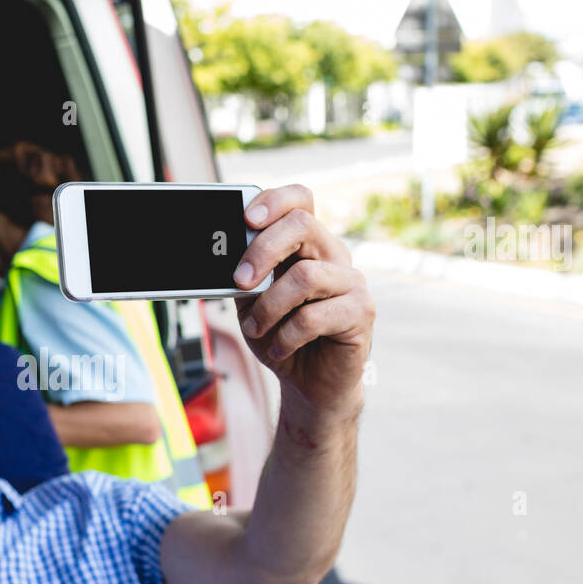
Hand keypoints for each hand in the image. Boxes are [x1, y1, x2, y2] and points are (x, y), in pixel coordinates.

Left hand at [233, 185, 375, 423]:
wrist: (309, 383)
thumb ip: (244, 276)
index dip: (274, 200)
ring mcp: (351, 282)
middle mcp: (333, 256)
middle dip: (262, 251)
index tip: (246, 218)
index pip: (300, 200)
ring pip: (306, 276)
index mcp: (307, 244)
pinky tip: (280, 347)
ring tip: (256, 328)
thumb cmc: (281, 336)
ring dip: (269, 306)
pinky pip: (315, 316)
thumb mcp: (251, 302)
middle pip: (303, 225)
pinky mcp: (361, 313)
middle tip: (239, 281)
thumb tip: (222, 258)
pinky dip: (287, 335)